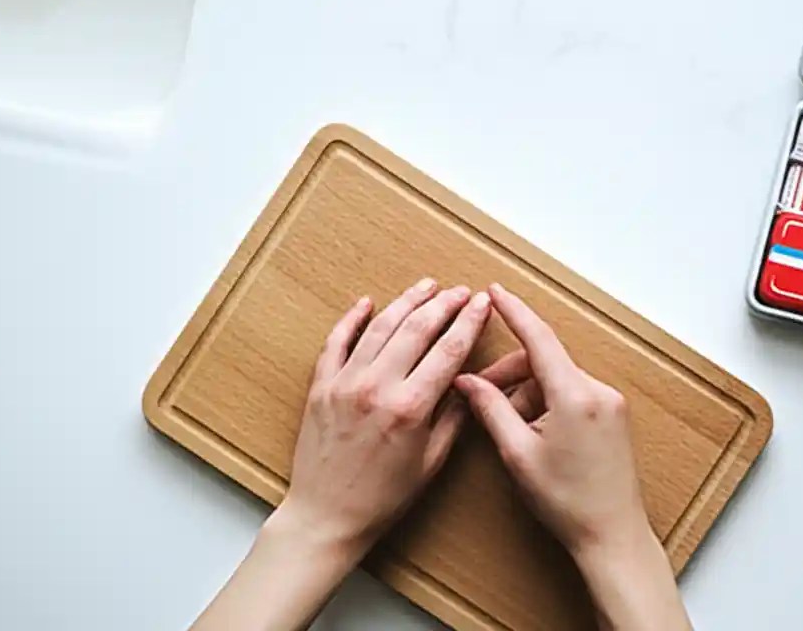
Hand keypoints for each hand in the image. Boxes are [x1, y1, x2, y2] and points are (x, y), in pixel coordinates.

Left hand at [192, 279, 490, 630]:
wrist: (326, 516)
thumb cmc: (382, 499)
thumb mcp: (431, 462)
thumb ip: (453, 417)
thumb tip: (471, 381)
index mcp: (410, 407)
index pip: (448, 350)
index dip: (468, 321)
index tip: (481, 303)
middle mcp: (376, 387)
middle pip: (416, 329)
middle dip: (442, 304)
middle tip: (459, 291)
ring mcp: (344, 383)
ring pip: (380, 327)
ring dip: (406, 302)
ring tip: (425, 286)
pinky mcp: (320, 387)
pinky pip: (336, 342)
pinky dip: (352, 319)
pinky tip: (367, 303)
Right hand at [454, 284, 691, 630]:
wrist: (611, 536)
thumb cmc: (566, 501)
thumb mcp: (517, 453)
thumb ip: (491, 409)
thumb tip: (467, 382)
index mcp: (574, 395)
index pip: (538, 338)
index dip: (514, 312)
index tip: (494, 292)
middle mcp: (598, 390)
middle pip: (543, 362)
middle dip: (509, 376)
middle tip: (480, 398)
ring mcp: (610, 403)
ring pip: (555, 380)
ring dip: (527, 395)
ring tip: (511, 433)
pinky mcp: (613, 416)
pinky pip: (571, 395)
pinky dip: (546, 405)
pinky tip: (533, 435)